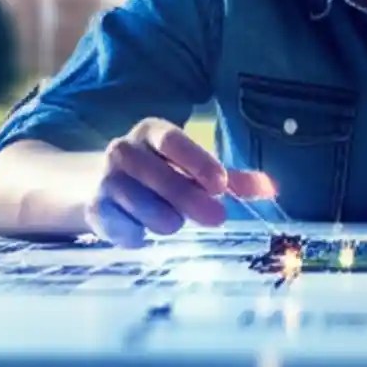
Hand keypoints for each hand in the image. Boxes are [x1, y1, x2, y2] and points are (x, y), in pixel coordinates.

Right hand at [86, 118, 275, 246]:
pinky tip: (142, 232)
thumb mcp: (193, 169)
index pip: (173, 141)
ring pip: (141, 204)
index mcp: (152, 132)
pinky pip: (122, 227)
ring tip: (172, 221)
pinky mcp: (95, 208)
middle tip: (217, 218)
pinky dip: (137, 235)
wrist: (99, 185)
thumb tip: (271, 188)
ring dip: (165, 219)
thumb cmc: (160, 173)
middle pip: (159, 176)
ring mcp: (106, 179)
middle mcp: (124, 149)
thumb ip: (232, 179)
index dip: (197, 161)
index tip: (220, 183)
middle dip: (189, 199)